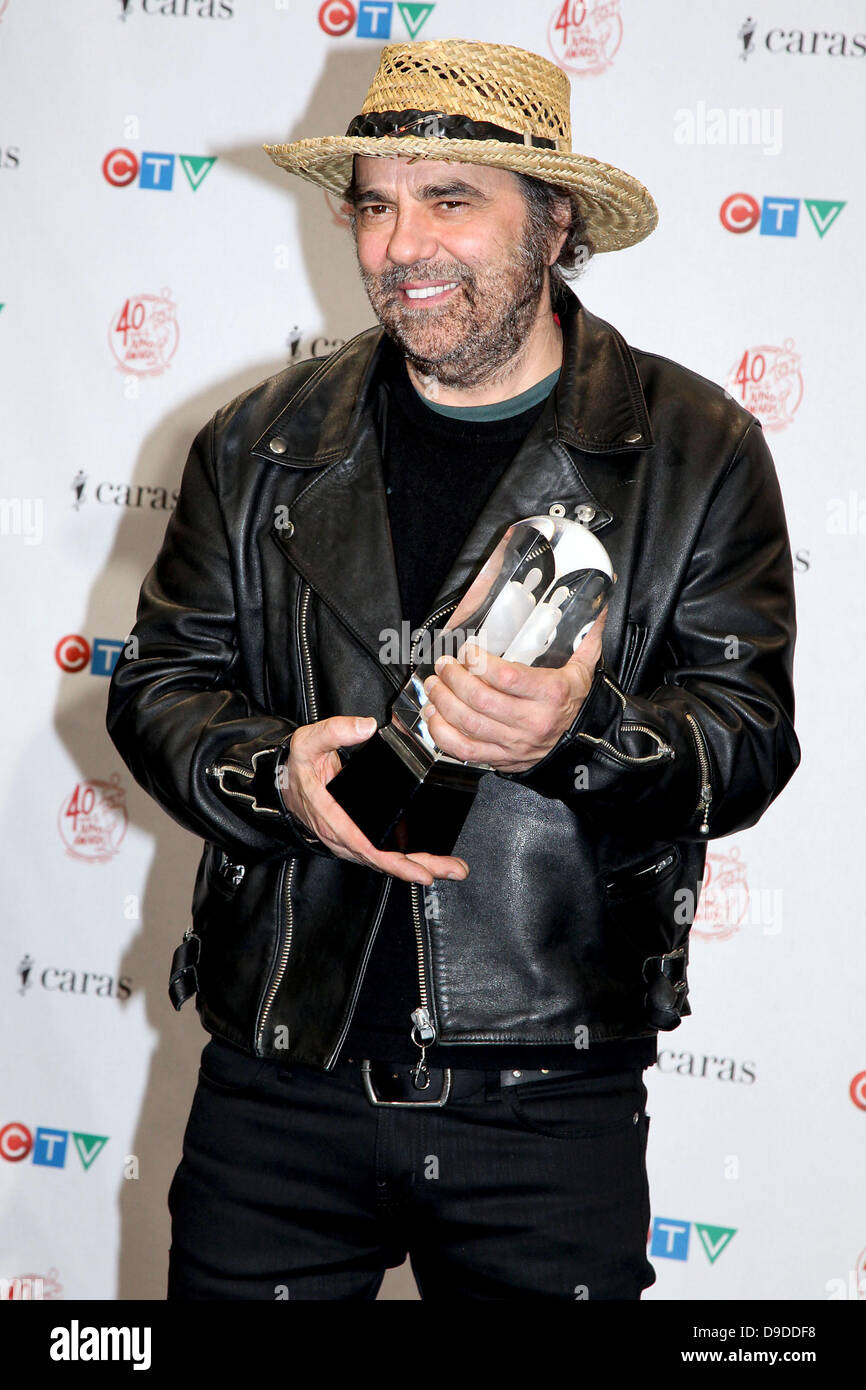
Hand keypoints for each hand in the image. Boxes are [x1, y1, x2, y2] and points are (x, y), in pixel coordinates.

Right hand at [279, 715, 469, 885]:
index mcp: (332, 818)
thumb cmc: (299, 767)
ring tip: (451, 869)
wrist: (284, 783)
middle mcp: (344, 837)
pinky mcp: (358, 838)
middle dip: (419, 869)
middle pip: (384, 861)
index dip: (394, 861)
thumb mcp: (308, 743)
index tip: (419, 870)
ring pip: (387, 860)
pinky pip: (384, 854)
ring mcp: (351, 840)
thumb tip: (365, 726)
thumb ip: (334, 731)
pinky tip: (431, 862)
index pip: (367, 847)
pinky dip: (409, 860)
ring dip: (420, 867)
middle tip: (451, 870)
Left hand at [420, 606, 607, 773]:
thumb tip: (596, 607)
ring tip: (435, 685)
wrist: (586, 745)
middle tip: (444, 665)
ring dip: (443, 702)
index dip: (479, 662)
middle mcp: (532, 721)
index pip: (506, 677)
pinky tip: (434, 716)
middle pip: (481, 700)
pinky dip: (442, 733)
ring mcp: (515, 743)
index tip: (466, 651)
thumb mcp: (584, 669)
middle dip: (454, 679)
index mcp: (551, 694)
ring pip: (468, 724)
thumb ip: (585, 637)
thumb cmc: (577, 704)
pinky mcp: (502, 758)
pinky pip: (464, 749)